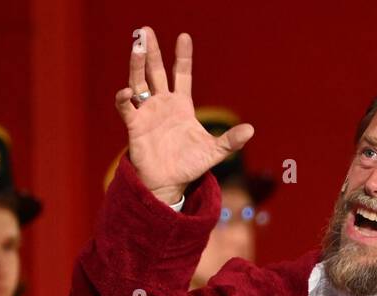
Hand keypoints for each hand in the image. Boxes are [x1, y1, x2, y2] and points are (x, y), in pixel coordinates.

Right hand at [114, 26, 254, 204]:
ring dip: (136, 65)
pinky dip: (125, 99)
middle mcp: (162, 104)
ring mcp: (147, 113)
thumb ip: (230, 141)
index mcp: (182, 105)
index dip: (183, 56)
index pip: (182, 74)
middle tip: (146, 31)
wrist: (169, 184)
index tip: (184, 36)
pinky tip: (127, 92)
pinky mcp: (135, 126)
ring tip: (136, 47)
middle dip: (151, 51)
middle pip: (155, 71)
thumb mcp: (214, 152)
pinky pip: (126, 108)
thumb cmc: (189, 166)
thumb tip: (251, 130)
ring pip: (139, 82)